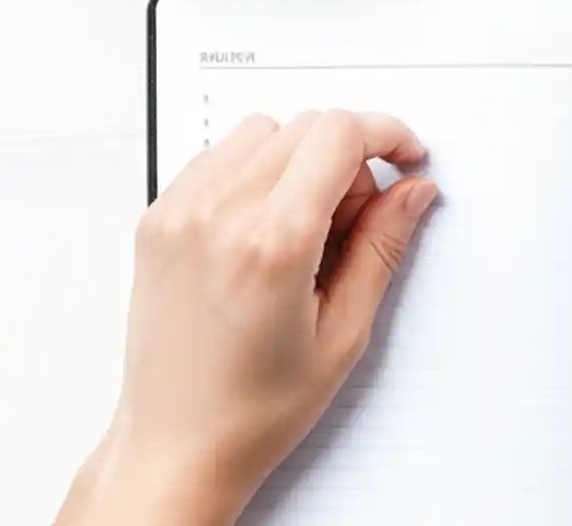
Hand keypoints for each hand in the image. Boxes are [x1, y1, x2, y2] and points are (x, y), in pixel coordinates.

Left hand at [59, 110, 437, 525]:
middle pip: (305, 126)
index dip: (386, 135)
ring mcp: (180, 212)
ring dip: (300, 159)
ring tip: (309, 227)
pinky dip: (255, 170)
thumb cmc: (255, 408)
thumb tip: (413, 191)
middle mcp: (219, 214)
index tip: (406, 156)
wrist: (176, 444)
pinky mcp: (158, 219)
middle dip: (349, 157)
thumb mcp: (344, 332)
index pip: (338, 135)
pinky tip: (268, 226)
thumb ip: (382, 246)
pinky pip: (218, 156)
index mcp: (272, 243)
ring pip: (262, 131)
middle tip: (358, 219)